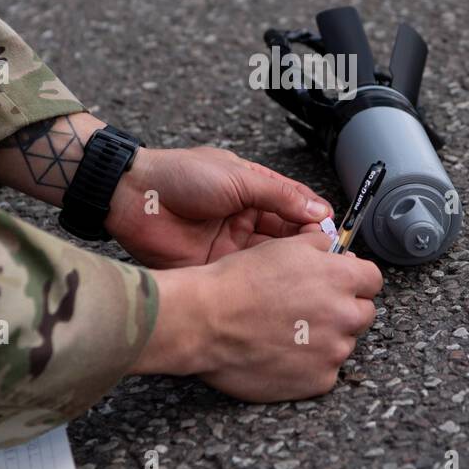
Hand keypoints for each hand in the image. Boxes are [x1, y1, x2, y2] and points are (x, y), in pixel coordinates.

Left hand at [104, 146, 332, 268]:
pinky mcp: (215, 270)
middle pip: (286, 241)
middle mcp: (246, 222)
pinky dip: (262, 286)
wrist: (132, 196)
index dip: (315, 223)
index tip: (336, 238)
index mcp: (255, 194)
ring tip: (312, 282)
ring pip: (270, 263)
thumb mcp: (239, 178)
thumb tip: (320, 211)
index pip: (296, 210)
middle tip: (328, 266)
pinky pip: (245, 280)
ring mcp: (231, 248)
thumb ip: (280, 195)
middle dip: (307, 252)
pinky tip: (281, 293)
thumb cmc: (181, 175)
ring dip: (288, 271)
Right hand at [130, 232, 382, 401]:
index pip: (372, 279)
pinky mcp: (318, 381)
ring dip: (326, 338)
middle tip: (309, 308)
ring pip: (344, 343)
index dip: (354, 279)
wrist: (205, 320)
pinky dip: (310, 365)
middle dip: (342, 309)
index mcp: (341, 279)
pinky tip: (283, 352)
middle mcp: (344, 315)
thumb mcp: (283, 246)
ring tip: (289, 331)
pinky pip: (326, 371)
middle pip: (363, 313)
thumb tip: (336, 250)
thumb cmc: (239, 281)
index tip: (341, 283)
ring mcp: (333, 352)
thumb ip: (320, 245)